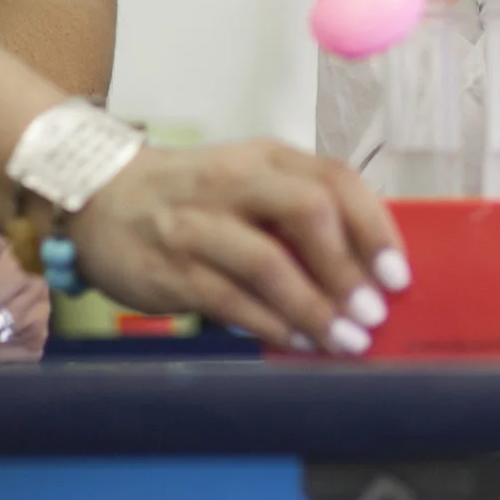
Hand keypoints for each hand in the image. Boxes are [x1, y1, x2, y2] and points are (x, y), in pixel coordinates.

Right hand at [69, 142, 408, 355]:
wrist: (100, 196)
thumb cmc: (193, 195)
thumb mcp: (249, 183)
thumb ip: (300, 213)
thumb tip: (367, 269)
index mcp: (265, 158)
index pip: (335, 179)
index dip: (374, 227)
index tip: (398, 273)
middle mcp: (234, 182)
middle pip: (307, 211)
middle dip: (347, 267)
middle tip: (374, 312)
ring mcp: (199, 225)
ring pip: (268, 264)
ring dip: (315, 308)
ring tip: (345, 340)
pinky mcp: (172, 268)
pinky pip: (230, 301)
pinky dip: (271, 325)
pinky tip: (297, 342)